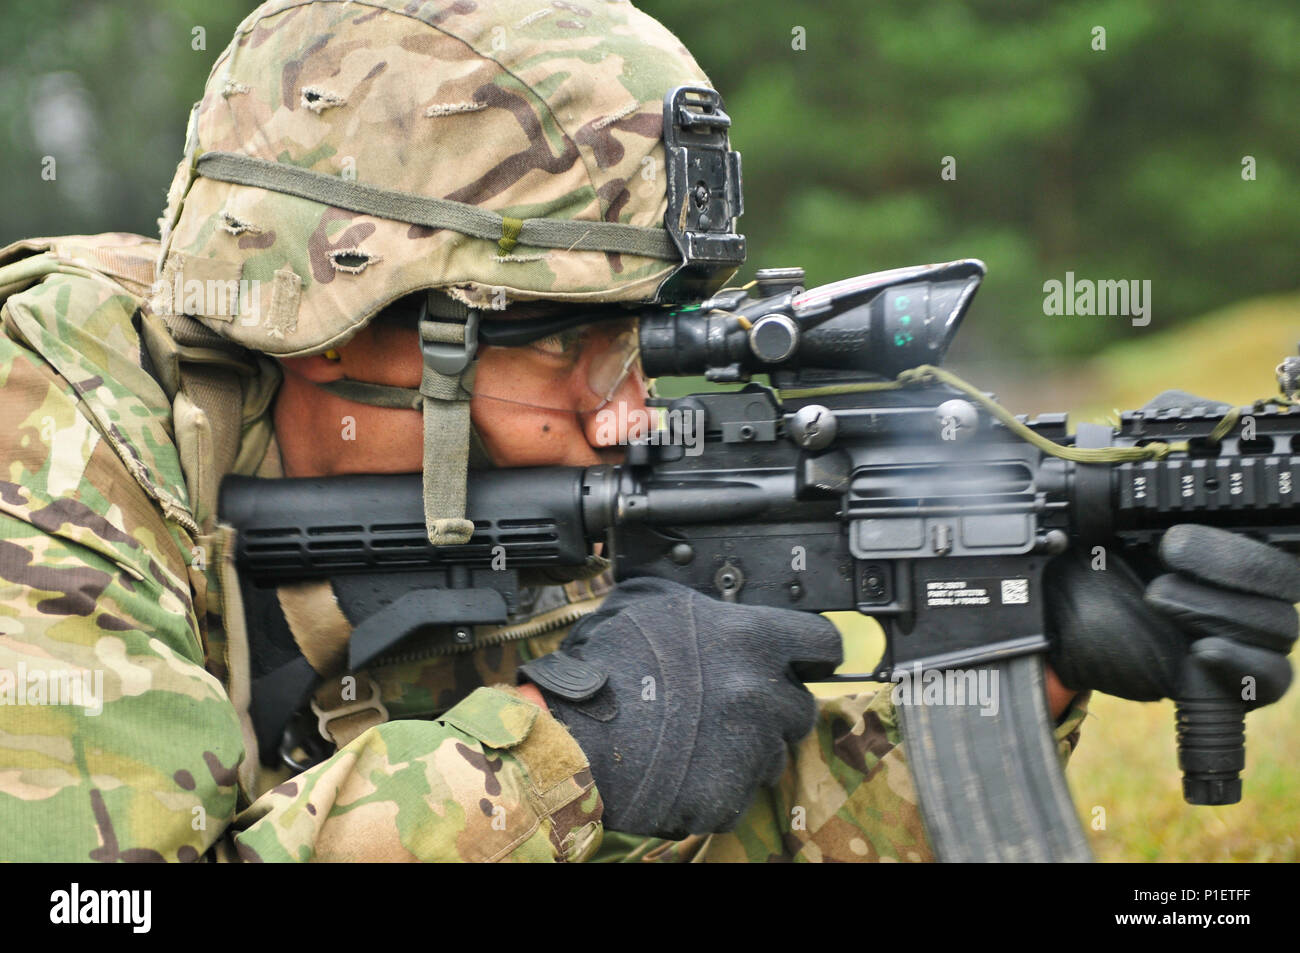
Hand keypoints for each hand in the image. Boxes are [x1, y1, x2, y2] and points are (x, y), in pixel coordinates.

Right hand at [519, 576, 841, 838]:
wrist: (574, 732)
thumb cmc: (606, 663)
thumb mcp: (652, 602)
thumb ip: (700, 603)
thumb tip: (712, 603)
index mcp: (751, 639)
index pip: (822, 643)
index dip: (811, 651)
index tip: (804, 659)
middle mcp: (762, 694)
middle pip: (799, 704)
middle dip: (772, 705)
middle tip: (731, 705)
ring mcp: (750, 749)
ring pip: (772, 752)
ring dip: (747, 748)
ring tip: (700, 739)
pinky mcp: (730, 796)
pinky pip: (740, 794)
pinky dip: (718, 786)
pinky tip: (684, 769)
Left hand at [1044, 524, 1299, 706]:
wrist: (1059, 635)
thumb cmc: (1085, 576)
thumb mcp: (1104, 533)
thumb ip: (1140, 506)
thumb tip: (1153, 475)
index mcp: (1225, 541)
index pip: (1278, 529)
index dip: (1264, 520)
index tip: (1198, 522)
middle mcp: (1244, 588)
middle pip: (1288, 576)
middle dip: (1234, 561)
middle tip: (1171, 551)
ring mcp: (1244, 636)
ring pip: (1280, 625)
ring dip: (1218, 610)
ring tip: (1158, 598)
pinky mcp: (1235, 681)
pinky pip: (1271, 677)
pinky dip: (1242, 663)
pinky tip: (1202, 652)